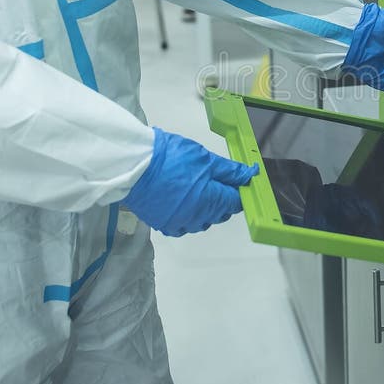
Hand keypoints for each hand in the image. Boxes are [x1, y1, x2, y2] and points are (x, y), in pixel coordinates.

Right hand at [122, 128, 258, 236]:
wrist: (132, 165)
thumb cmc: (172, 158)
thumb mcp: (205, 159)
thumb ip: (230, 171)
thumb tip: (251, 175)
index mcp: (211, 202)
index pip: (236, 202)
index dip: (240, 190)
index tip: (237, 180)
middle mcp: (198, 219)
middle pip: (221, 212)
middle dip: (223, 197)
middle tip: (214, 177)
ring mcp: (180, 223)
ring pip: (203, 219)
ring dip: (206, 206)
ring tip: (196, 185)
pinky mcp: (164, 225)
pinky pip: (184, 223)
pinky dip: (188, 213)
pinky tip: (183, 198)